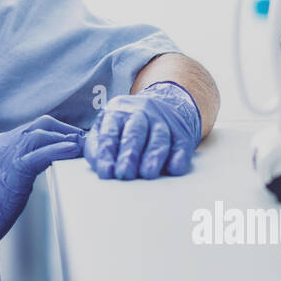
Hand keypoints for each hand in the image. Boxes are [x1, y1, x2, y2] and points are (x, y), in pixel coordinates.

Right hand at [0, 115, 84, 280]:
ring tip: (84, 144)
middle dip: (64, 129)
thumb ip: (5, 176)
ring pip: (41, 133)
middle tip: (82, 140)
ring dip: (67, 137)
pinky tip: (74, 149)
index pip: (27, 131)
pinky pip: (40, 154)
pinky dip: (60, 149)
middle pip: (37, 125)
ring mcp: (3, 159)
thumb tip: (26, 179)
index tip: (69, 140)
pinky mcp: (10, 174)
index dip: (52, 132)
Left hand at [83, 81, 201, 179]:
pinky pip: (181, 145)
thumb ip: (98, 148)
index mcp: (117, 112)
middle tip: (124, 173)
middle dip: (130, 154)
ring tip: (147, 173)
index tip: (106, 172)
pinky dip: (178, 157)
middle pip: (135, 132)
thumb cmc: (128, 126)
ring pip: (159, 137)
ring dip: (153, 156)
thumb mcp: (107, 128)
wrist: (163, 106)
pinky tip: (173, 168)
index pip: (110, 132)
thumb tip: (102, 168)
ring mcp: (163, 121)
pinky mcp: (182, 134)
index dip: (107, 153)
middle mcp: (141, 112)